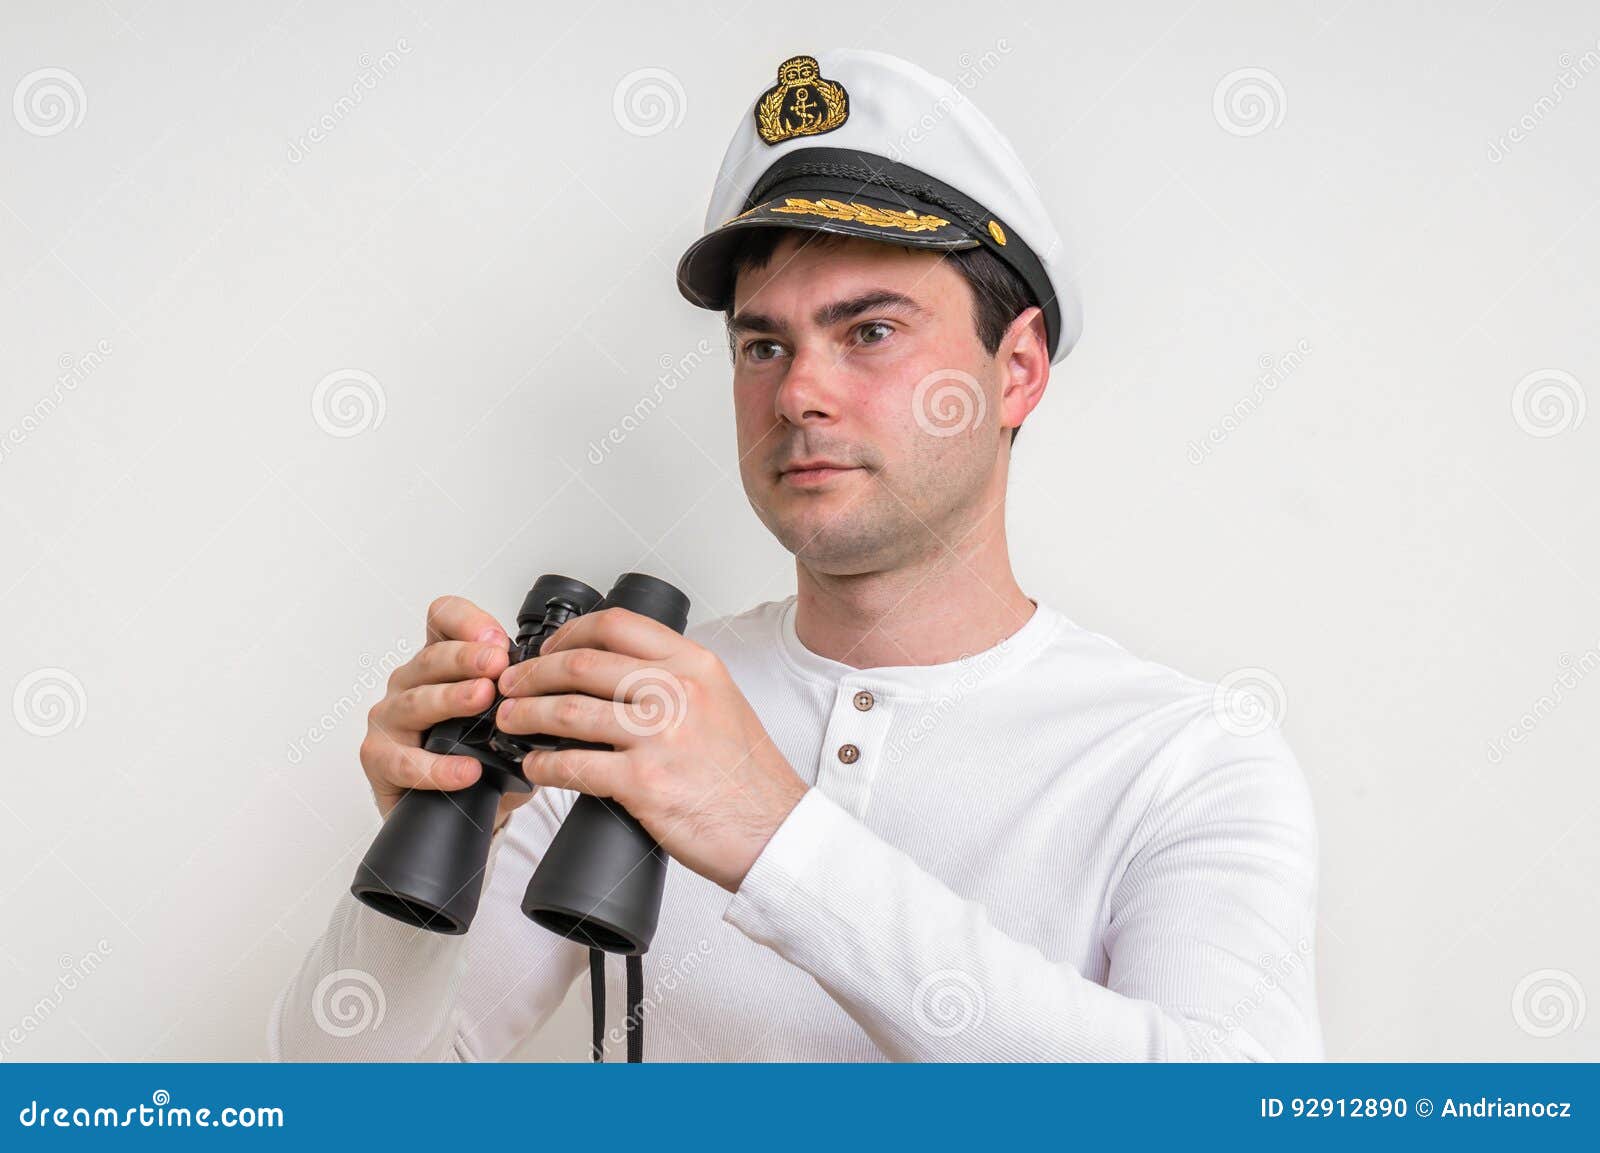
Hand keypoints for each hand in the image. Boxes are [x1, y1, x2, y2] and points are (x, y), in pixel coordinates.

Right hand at [359, 595, 522, 824]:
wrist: (451, 807)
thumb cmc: (474, 753)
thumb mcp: (505, 719)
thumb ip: (521, 698)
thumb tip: (555, 689)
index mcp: (439, 663)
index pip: (442, 620)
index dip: (465, 621)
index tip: (496, 637)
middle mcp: (410, 683)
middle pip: (430, 658)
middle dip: (466, 658)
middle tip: (497, 663)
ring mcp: (390, 719)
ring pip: (415, 702)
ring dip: (451, 698)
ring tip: (483, 699)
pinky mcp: (379, 759)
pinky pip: (405, 762)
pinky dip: (438, 768)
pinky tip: (467, 770)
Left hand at [494, 607, 809, 891]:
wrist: (773, 829)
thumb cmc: (747, 775)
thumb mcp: (721, 701)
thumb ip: (676, 680)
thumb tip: (616, 673)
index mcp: (694, 664)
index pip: (616, 625)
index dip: (568, 634)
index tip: (547, 649)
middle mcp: (677, 691)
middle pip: (581, 664)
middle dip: (533, 673)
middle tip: (511, 685)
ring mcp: (660, 735)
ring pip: (568, 711)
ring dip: (526, 715)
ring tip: (511, 721)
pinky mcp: (645, 782)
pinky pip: (573, 767)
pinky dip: (543, 767)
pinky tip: (535, 767)